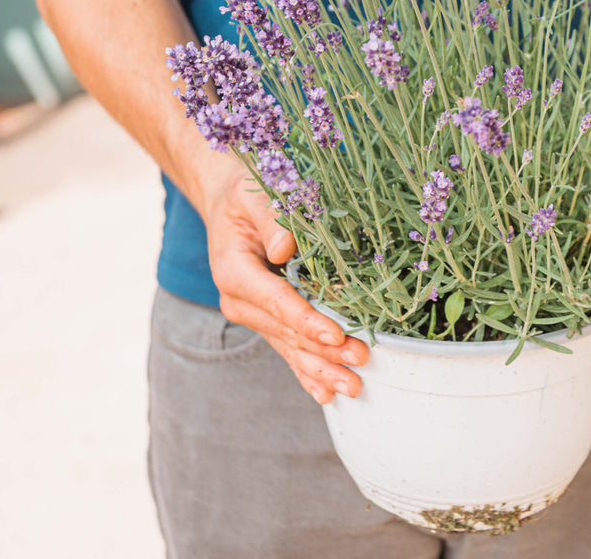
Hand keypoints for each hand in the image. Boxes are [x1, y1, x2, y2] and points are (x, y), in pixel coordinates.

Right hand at [203, 162, 369, 403]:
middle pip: (287, 332)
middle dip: (324, 350)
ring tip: (352, 386)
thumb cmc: (244, 194)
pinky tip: (326, 395)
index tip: (336, 335)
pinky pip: (287, 349)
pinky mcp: (267, 320)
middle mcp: (240, 300)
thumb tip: (286, 248)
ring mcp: (253, 314)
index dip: (307, 320)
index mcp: (234, 271)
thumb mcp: (254, 195)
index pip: (276, 301)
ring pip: (289, 348)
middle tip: (361, 359)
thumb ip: (271, 219)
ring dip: (322, 369)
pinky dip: (307, 372)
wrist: (229, 207)